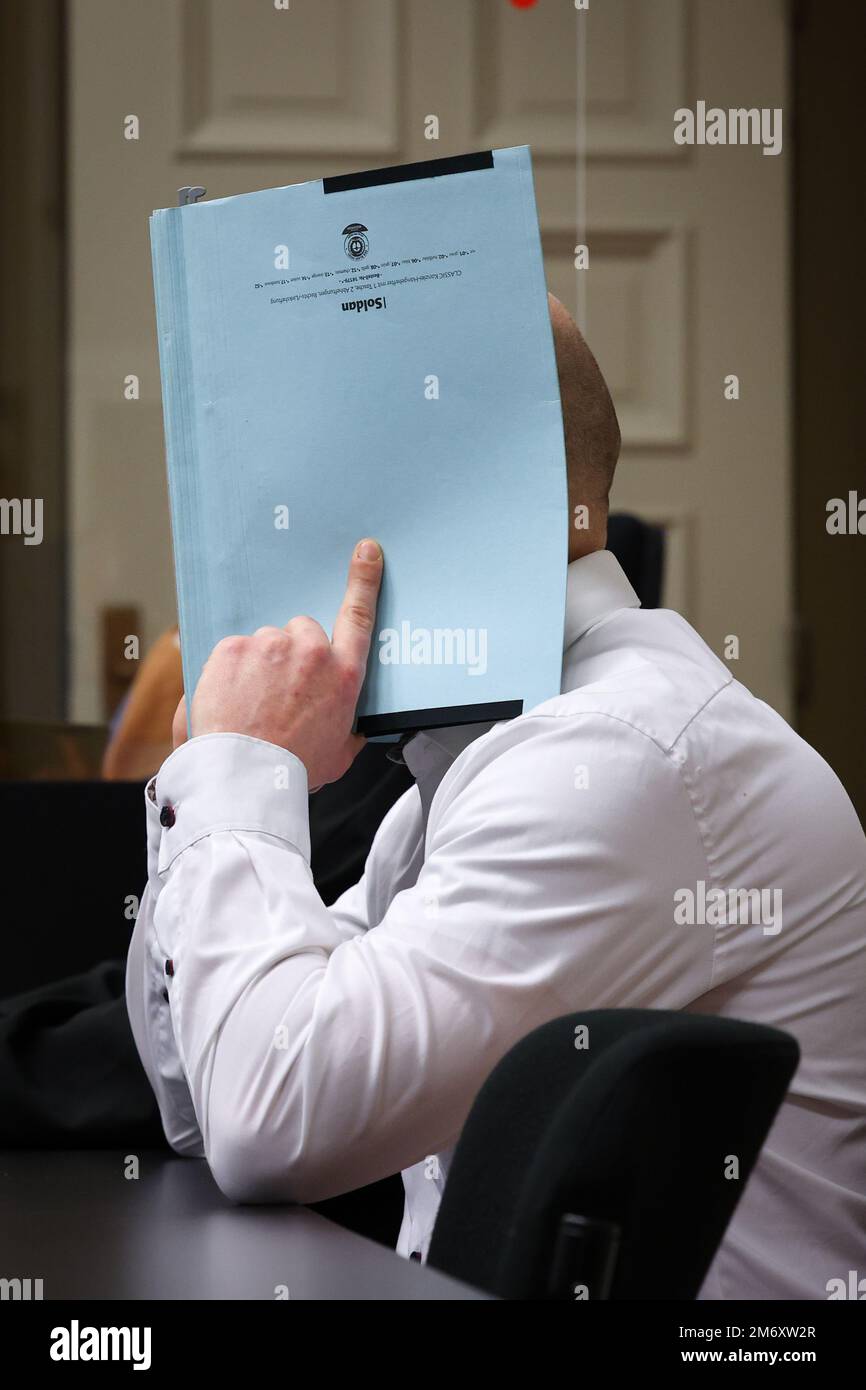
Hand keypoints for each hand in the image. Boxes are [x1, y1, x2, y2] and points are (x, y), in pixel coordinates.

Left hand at [171, 539, 382, 788]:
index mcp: (344, 676)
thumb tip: (355, 726)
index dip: (364, 581)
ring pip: (264, 643)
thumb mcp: (340, 754)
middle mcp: (311, 652)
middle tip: (276, 692)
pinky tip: (229, 701)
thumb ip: (350, 730)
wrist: (245, 777)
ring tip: (248, 705)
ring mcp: (270, 647)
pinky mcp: (233, 649)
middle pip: (301, 632)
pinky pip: (232, 651)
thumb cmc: (292, 771)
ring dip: (257, 665)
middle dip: (289, 654)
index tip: (366, 553)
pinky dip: (228, 671)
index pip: (359, 616)